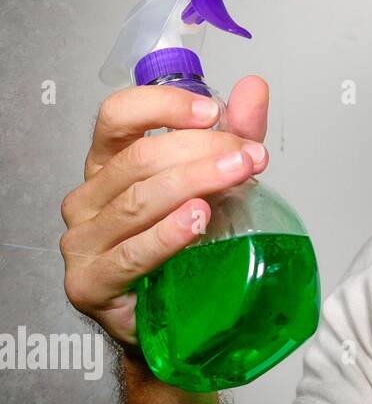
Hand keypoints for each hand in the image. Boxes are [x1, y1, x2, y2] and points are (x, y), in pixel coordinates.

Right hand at [59, 75, 270, 349]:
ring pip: (139, 200)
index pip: (118, 115)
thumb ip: (235, 135)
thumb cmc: (191, 244)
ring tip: (237, 177)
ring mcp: (83, 241)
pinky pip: (131, 253)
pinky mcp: (90, 282)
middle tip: (248, 156)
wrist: (181, 315)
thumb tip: (255, 88)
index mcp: (110, 163)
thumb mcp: (219, 181)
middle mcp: (89, 197)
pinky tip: (197, 220)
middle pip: (139, 158)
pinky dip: (168, 233)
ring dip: (194, 182)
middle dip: (201, 150)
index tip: (212, 111)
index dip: (164, 106)